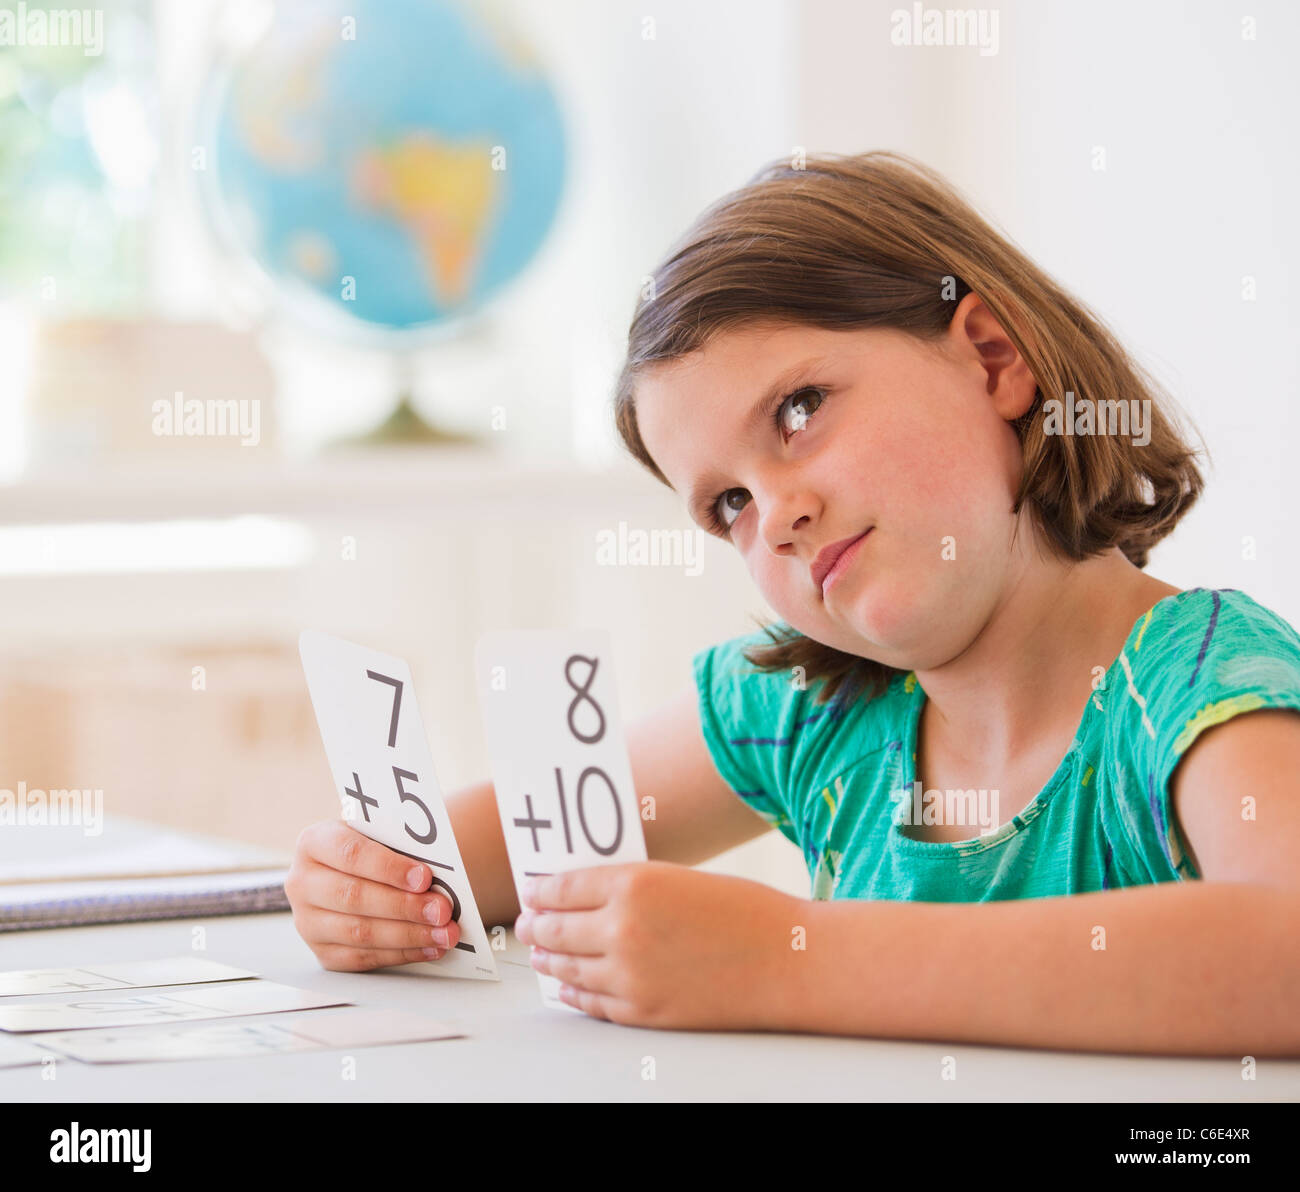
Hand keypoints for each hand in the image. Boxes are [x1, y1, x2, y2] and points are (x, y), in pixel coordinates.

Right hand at [286, 820, 458, 970]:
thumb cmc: (376, 851)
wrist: (357, 872)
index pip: (351, 853)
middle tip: (442, 910)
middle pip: (354, 896)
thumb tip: (435, 870)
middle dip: (404, 906)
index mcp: (314, 843)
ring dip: (408, 934)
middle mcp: (302, 883)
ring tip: (444, 933)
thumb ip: (401, 847)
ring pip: (359, 932)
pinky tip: (430, 947)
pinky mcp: (323, 952)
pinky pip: (363, 958)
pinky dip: (401, 954)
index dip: (389, 867)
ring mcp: (308, 922)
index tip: (424, 877)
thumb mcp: (381, 836)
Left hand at [513, 860, 804, 1029]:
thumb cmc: (745, 911)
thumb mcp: (681, 877)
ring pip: (568, 966)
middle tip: (526, 922)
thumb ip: (633, 885)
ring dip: (548, 957)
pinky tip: (566, 985)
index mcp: (633, 884)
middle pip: (556, 927)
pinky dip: (572, 991)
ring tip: (539, 951)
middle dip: (536, 924)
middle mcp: (622, 929)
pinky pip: (591, 1001)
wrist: (788, 961)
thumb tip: (588, 895)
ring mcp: (629, 975)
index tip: (532, 889)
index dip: (541, 889)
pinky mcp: (643, 1011)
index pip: (563, 887)